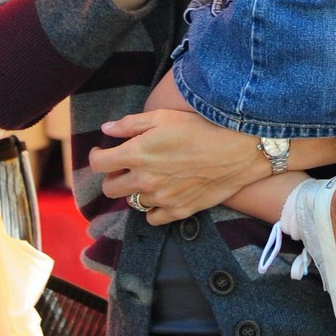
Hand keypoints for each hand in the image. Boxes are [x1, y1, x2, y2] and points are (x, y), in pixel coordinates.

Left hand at [89, 109, 266, 225]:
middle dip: (112, 176)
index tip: (103, 152)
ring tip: (149, 177)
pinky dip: (152, 209)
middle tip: (125, 166)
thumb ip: (130, 124)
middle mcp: (145, 180)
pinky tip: (161, 195)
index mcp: (137, 154)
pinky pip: (153, 218)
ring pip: (133, 202)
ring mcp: (162, 199)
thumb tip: (107, 129)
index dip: (97, 156)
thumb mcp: (163, 116)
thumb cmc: (201, 127)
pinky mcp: (179, 211)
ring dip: (135, 190)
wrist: (238, 149)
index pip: (98, 164)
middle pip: (110, 188)